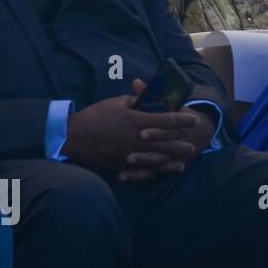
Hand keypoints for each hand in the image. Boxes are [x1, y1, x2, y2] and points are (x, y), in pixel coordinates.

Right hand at [64, 81, 201, 181]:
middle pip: (168, 142)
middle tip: (194, 143)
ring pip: (160, 158)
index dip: (184, 119)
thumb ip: (136, 100)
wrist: (73, 137)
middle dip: (183, 142)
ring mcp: (132, 153)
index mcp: (138, 120)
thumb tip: (148, 98)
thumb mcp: (116, 103)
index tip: (194, 119)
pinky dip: (158, 169)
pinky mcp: (124, 164)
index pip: (168, 119)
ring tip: (185, 159)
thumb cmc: (95, 116)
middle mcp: (138, 138)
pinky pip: (146, 169)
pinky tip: (165, 170)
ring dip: (174, 158)